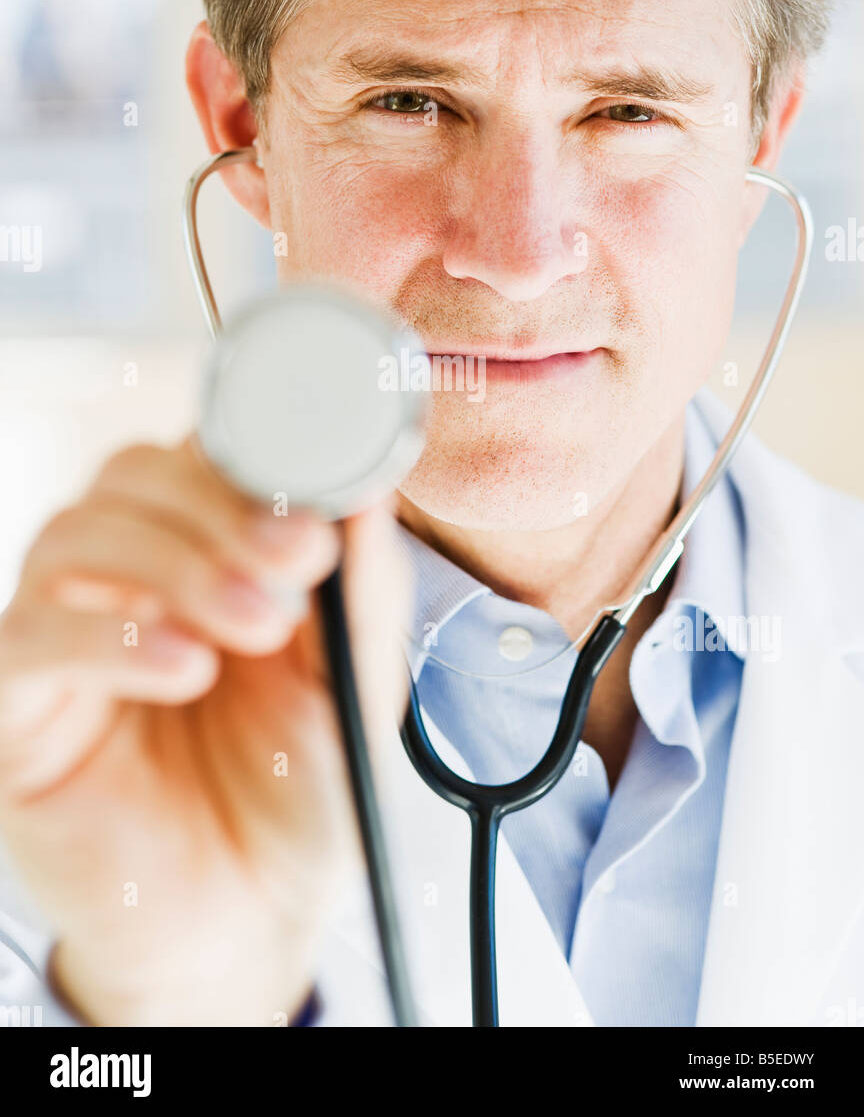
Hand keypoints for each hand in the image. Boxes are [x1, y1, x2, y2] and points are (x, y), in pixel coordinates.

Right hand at [0, 436, 411, 1024]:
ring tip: (253, 623)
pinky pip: (30, 637)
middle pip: (133, 476)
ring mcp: (67, 636)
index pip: (203, 456)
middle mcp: (128, 579)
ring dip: (175, 563)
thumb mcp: (352, 688)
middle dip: (220, 504)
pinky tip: (184, 668)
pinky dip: (109, 637)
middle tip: (296, 559)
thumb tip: (366, 493)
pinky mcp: (18, 708)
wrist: (248, 918)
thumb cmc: (294, 795)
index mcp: (208, 554)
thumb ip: (360, 595)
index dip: (255, 452)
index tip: (324, 493)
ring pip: (76, 536)